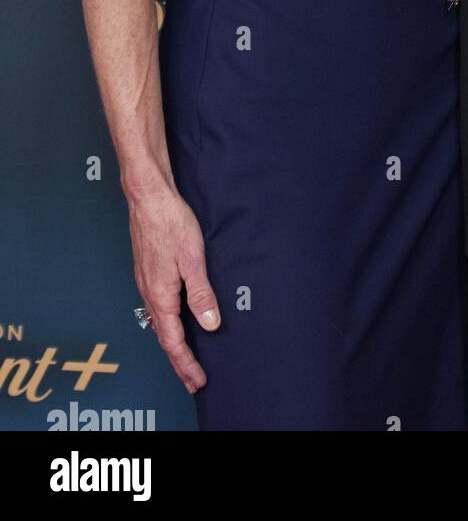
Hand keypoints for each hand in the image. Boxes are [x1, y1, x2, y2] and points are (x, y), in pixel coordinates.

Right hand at [128, 185, 219, 393]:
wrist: (148, 198)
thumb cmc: (170, 224)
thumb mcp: (193, 259)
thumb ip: (201, 293)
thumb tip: (209, 324)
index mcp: (161, 295)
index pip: (173, 341)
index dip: (186, 363)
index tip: (197, 380)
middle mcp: (150, 294)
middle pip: (164, 338)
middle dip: (179, 361)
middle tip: (192, 380)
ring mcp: (147, 283)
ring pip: (159, 324)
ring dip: (173, 343)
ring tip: (185, 358)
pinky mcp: (148, 272)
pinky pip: (157, 308)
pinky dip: (166, 325)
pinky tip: (174, 321)